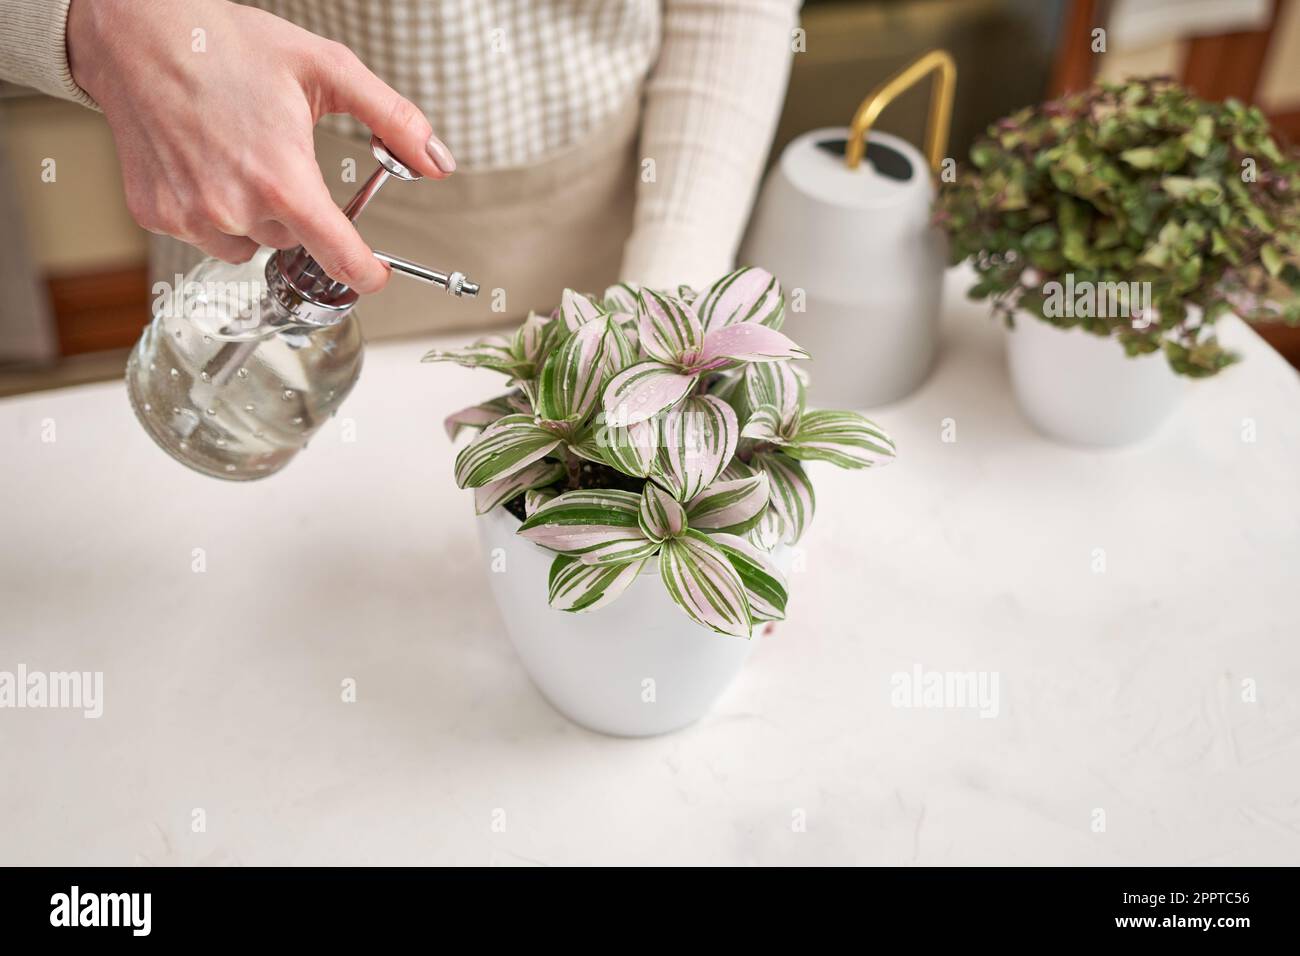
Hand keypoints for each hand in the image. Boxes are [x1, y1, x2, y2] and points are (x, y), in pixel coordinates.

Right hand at [66, 0, 455, 292]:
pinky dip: (213, 209)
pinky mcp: (158, 215)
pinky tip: (203, 162)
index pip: (341, 259)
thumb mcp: (328, 69)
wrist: (139, 34)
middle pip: (295, 241)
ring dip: (257, 215)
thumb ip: (393, 120)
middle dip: (298, 208)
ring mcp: (192, 216)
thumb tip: (437, 161)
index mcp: (283, 180)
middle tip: (278, 157)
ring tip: (238, 156)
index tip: (375, 273)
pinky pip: (207, 234)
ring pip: (252, 243)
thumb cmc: (227, 45)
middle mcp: (235, 208)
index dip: (367, 273)